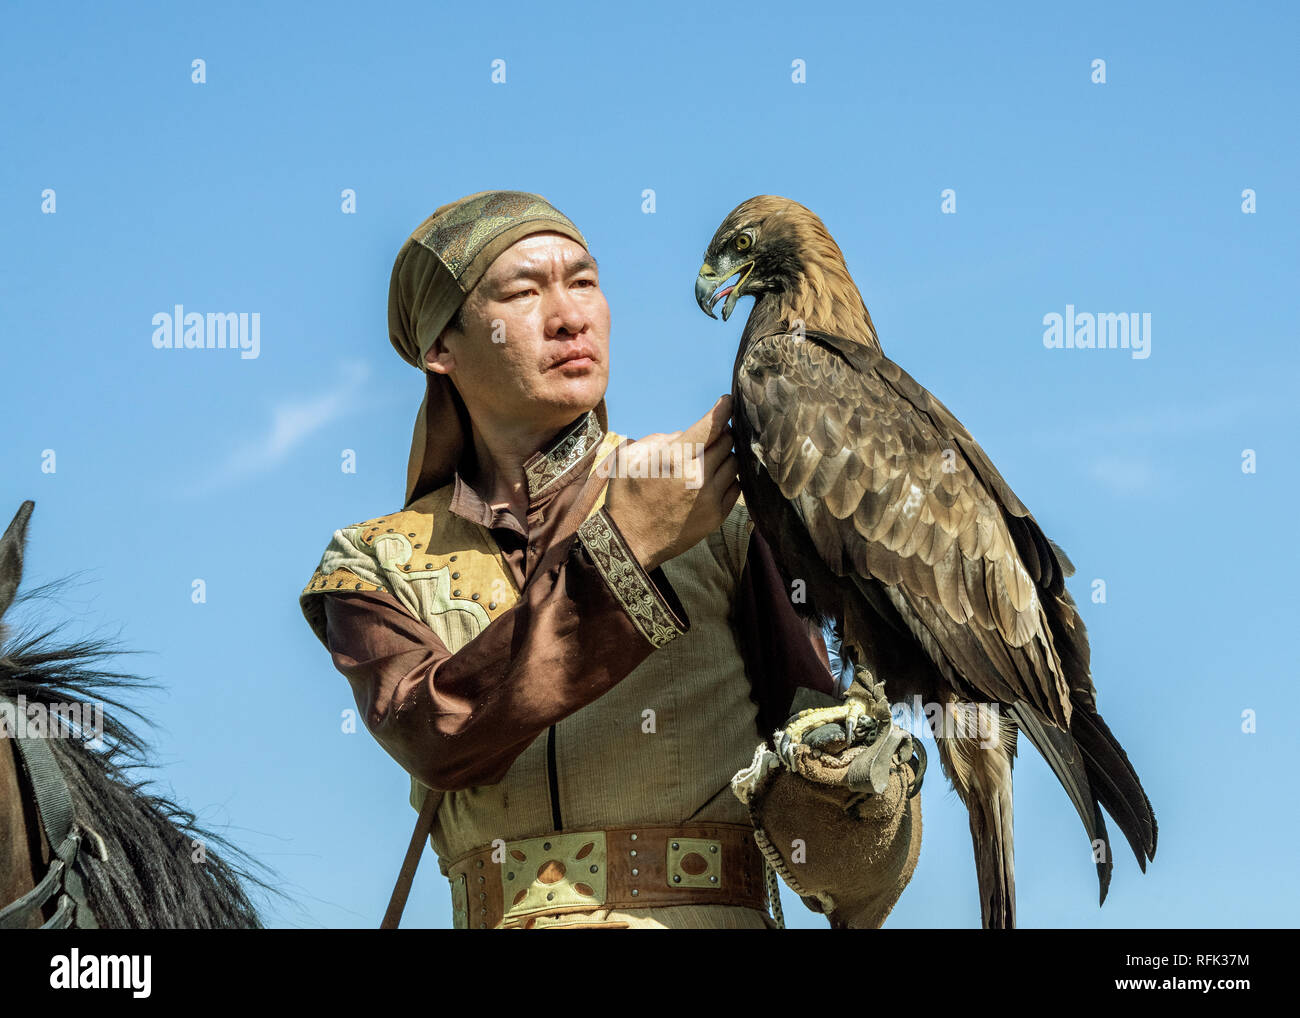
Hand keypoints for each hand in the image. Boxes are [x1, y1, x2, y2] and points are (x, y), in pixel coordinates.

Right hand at [603, 395, 739, 571]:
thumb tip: (684, 435)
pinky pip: (736, 487)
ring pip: (735, 463)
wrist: (630, 542)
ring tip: (711, 460)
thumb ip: (658, 439)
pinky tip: (715, 480)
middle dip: (722, 433)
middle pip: (728, 442)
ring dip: (726, 456)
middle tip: (713, 435)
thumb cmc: (626, 497)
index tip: (728, 401)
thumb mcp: (628, 459)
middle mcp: (698, 476)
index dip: (724, 408)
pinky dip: (730, 479)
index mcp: (675, 458)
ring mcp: (710, 497)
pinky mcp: (717, 515)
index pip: (712, 425)